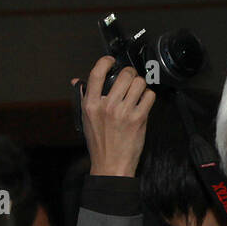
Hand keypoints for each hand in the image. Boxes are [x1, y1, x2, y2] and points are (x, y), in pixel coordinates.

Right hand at [74, 56, 154, 177]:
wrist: (111, 164)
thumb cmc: (99, 143)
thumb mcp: (85, 119)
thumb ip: (83, 97)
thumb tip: (77, 81)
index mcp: (90, 103)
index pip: (96, 73)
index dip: (106, 62)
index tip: (111, 61)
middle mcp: (107, 106)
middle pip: (124, 75)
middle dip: (130, 74)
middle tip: (131, 78)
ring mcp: (124, 112)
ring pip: (139, 84)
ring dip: (141, 84)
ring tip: (138, 90)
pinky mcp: (138, 120)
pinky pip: (149, 97)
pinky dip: (149, 96)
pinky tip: (145, 100)